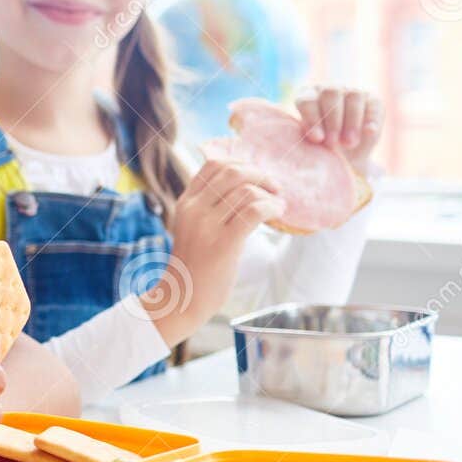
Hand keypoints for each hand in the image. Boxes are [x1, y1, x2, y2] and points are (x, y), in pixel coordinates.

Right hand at [147, 160, 286, 346]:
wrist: (183, 297)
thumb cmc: (195, 264)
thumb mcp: (193, 227)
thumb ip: (209, 206)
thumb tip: (244, 187)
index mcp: (186, 202)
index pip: (213, 164)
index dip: (241, 163)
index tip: (257, 177)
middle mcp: (194, 209)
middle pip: (232, 172)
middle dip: (260, 175)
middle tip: (274, 187)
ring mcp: (206, 226)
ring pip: (246, 192)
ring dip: (271, 194)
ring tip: (279, 205)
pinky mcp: (223, 244)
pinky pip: (253, 212)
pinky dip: (271, 207)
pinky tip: (277, 213)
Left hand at [294, 85, 382, 171]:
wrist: (346, 156)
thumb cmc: (322, 146)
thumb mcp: (312, 143)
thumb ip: (308, 135)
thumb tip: (315, 134)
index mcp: (308, 96)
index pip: (307, 100)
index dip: (312, 119)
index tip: (317, 139)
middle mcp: (330, 90)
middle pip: (330, 94)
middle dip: (332, 121)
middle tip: (333, 143)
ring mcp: (352, 92)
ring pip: (353, 96)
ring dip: (351, 121)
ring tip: (349, 143)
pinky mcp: (374, 101)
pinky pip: (374, 105)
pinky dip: (371, 118)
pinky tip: (369, 131)